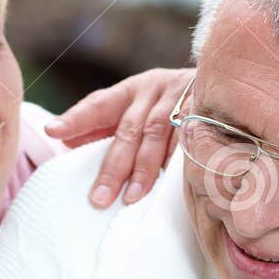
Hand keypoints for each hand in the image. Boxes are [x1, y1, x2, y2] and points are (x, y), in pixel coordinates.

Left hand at [47, 67, 195, 207]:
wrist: (225, 79)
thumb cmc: (168, 103)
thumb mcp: (136, 105)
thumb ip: (103, 122)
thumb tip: (64, 140)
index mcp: (133, 89)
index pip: (100, 103)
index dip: (77, 118)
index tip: (54, 132)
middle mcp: (155, 91)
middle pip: (129, 130)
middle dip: (113, 166)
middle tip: (99, 198)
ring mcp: (183, 101)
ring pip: (158, 137)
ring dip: (144, 170)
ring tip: (130, 198)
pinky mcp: (207, 115)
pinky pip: (189, 142)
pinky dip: (178, 164)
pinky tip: (167, 185)